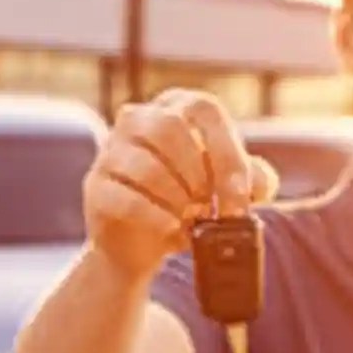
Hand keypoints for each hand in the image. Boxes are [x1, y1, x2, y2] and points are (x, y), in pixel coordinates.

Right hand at [83, 88, 276, 279]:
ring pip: (144, 163)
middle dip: (197, 174)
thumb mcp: (228, 189)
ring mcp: (111, 151)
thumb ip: (252, 180)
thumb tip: (257, 184)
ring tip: (192, 219)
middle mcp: (138, 119)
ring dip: (177, 197)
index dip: (225, 151)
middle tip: (210, 207)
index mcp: (175, 108)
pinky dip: (155, 215)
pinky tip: (172, 228)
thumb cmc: (189, 204)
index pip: (202, 109)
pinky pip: (124, 196)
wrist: (142, 244)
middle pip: (169, 128)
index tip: (238, 194)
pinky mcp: (95, 186)